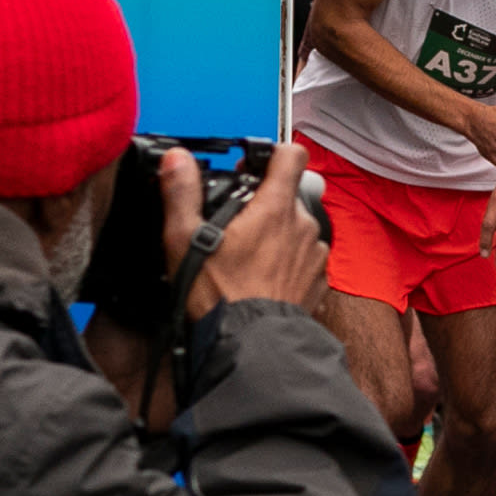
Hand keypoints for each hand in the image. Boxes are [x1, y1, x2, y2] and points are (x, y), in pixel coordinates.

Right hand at [162, 143, 329, 316]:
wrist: (251, 341)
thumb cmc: (219, 294)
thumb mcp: (184, 238)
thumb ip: (182, 192)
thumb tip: (177, 159)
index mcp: (276, 208)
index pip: (292, 155)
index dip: (272, 154)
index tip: (253, 167)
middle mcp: (303, 226)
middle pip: (289, 196)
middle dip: (265, 204)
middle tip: (236, 224)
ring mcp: (315, 253)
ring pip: (298, 229)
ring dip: (278, 235)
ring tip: (247, 256)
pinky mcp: (319, 279)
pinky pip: (305, 259)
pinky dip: (288, 262)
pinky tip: (262, 277)